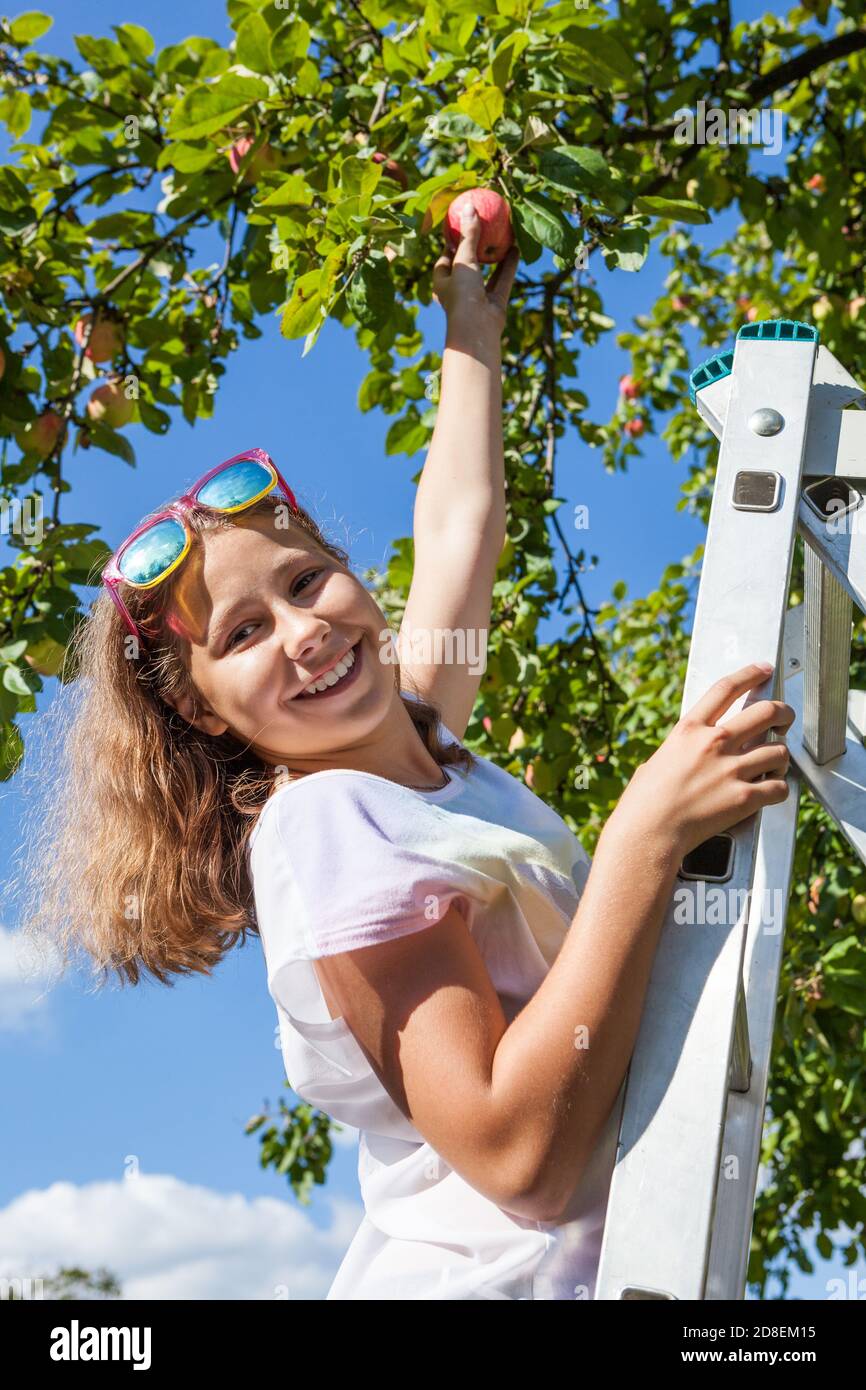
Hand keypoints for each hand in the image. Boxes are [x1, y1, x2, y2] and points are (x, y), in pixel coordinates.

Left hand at [432, 203, 519, 340]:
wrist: (477, 328)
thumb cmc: (462, 294)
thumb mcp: (462, 260)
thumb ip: (467, 235)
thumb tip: (469, 206)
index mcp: (443, 282)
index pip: (444, 258)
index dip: (450, 242)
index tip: (458, 224)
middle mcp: (459, 289)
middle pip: (467, 263)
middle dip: (475, 246)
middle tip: (483, 224)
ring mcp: (478, 297)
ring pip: (487, 271)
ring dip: (495, 255)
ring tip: (503, 233)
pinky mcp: (494, 302)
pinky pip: (502, 279)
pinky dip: (508, 265)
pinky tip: (516, 249)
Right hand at [610, 663, 794, 857]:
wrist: (648, 833)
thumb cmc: (643, 803)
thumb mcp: (656, 761)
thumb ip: (681, 751)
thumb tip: (686, 754)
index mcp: (689, 730)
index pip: (726, 688)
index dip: (750, 674)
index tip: (763, 670)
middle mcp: (714, 743)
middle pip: (766, 711)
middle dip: (783, 712)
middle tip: (785, 718)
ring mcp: (731, 769)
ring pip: (780, 751)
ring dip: (781, 758)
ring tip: (775, 764)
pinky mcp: (744, 798)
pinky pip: (779, 787)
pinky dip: (779, 789)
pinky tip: (770, 791)